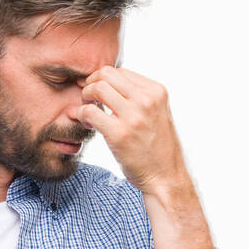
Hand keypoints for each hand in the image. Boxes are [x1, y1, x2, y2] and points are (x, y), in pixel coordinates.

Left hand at [75, 66, 189, 196]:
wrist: (166, 177)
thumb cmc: (158, 148)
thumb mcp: (158, 113)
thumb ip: (140, 98)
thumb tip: (111, 84)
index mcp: (157, 92)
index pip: (120, 71)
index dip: (104, 79)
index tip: (99, 94)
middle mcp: (147, 100)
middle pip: (107, 74)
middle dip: (91, 83)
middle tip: (88, 98)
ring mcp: (133, 117)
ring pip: (98, 88)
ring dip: (85, 96)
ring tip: (87, 109)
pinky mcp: (119, 134)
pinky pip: (90, 112)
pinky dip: (82, 114)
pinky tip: (87, 122)